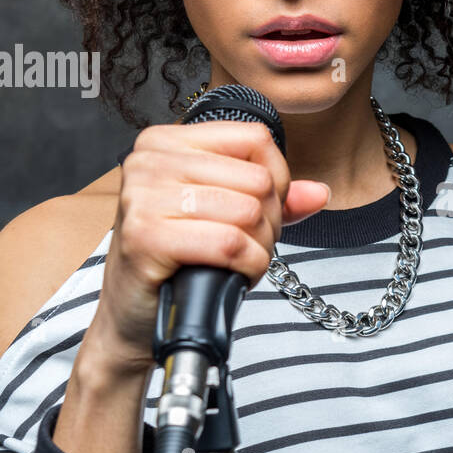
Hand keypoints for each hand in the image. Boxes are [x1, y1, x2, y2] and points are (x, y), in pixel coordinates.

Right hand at [89, 121, 330, 374]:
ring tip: (238, 261)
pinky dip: (247, 266)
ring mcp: (144, 197)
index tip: (260, 209)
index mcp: (166, 142)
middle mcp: (150, 162)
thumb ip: (272, 197)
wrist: (133, 313)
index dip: (276, 179)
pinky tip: (234, 274)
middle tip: (246, 245)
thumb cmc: (175, 260)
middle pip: (257, 179)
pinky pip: (230, 244)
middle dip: (268, 221)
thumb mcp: (222, 214)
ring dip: (259, 248)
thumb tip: (319, 192)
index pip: (255, 139)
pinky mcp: (146, 236)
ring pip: (249, 212)